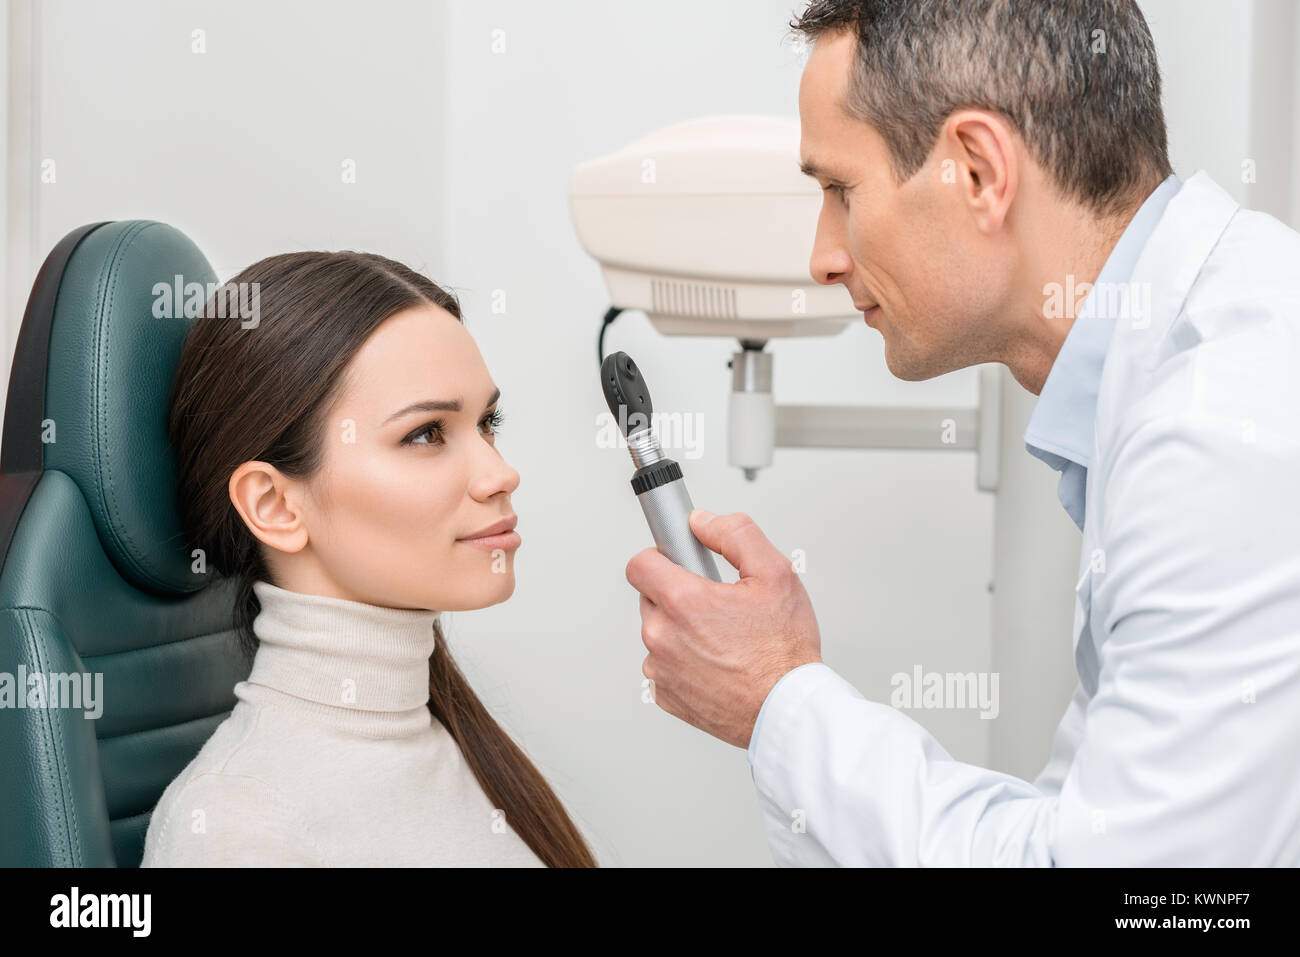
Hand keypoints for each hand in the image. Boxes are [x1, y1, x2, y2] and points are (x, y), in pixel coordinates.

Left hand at [625, 509, 822, 748]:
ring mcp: (660, 670)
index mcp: (681, 601)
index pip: (639, 564)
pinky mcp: (665, 696)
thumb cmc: (784, 651)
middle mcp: (661, 636)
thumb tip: (702, 522)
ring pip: (658, 633)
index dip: (661, 556)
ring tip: (723, 638)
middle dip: (678, 594)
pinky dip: (684, 662)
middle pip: (650, 598)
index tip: (678, 561)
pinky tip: (717, 663)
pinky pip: (664, 666)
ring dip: (680, 630)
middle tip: (717, 604)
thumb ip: (735, 534)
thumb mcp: (775, 573)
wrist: (787, 710)